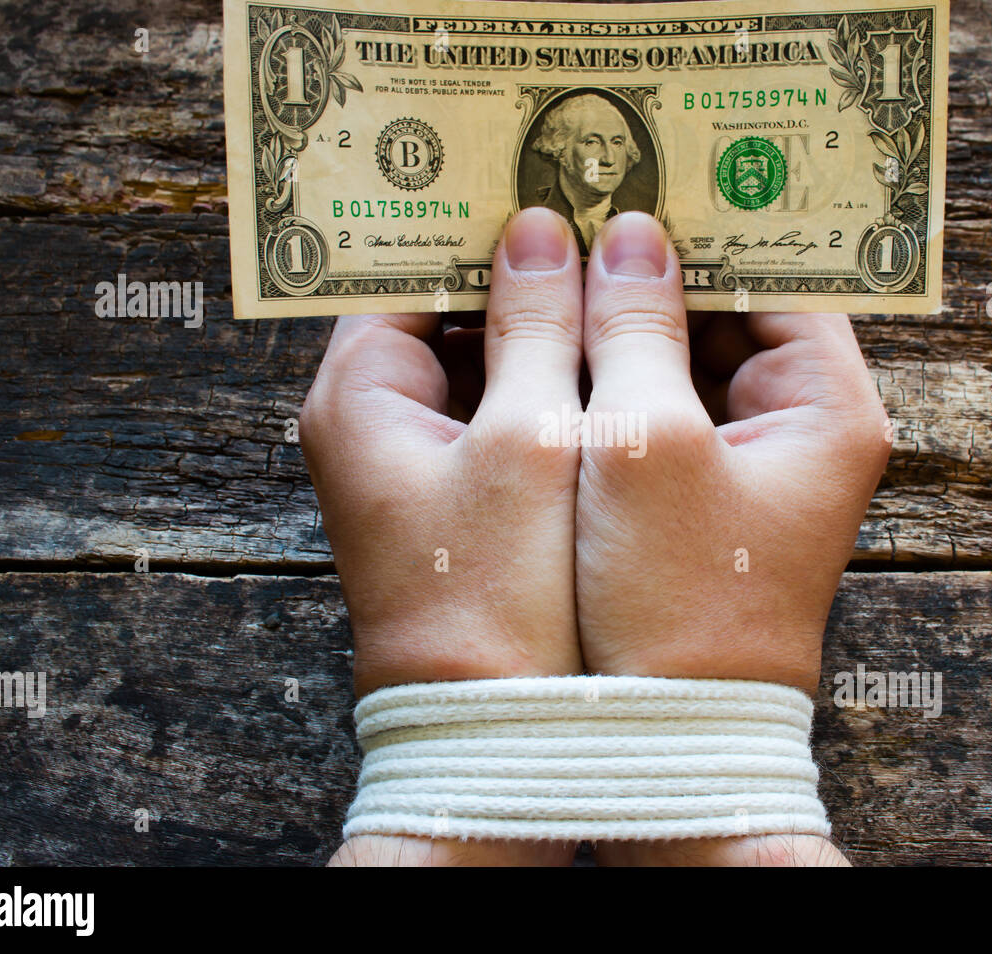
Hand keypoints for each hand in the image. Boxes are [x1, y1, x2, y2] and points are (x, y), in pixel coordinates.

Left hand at [301, 207, 585, 864]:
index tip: (554, 180)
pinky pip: (517, 412)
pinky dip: (563, 385)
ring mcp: (426, 462)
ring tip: (630, 276)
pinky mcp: (473, 498)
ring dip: (554, 329)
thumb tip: (551, 231)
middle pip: (454, 310)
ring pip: (492, 361)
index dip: (481, 222)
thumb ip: (541, 324)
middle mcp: (379, 421)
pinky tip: (625, 361)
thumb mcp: (526, 439)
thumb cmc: (495, 598)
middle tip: (612, 221)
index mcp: (361, 393)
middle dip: (533, 273)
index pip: (409, 268)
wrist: (496, 735)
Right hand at [573, 213, 891, 863]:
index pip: (784, 272)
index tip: (639, 174)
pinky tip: (550, 343)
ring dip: (623, 319)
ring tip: (553, 260)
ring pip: (686, 355)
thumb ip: (632, 329)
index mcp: (828, 404)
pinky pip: (656, 405)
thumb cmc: (676, 604)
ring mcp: (747, 461)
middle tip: (576, 209)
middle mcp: (801, 426)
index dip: (713, 221)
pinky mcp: (694, 493)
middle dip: (653, 266)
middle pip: (731, 308)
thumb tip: (616, 237)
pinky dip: (609, 374)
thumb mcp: (649, 445)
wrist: (666, 737)